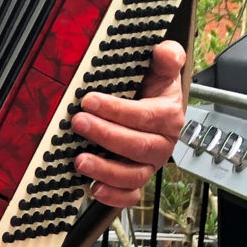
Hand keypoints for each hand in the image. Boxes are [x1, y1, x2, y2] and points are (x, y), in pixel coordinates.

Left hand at [71, 39, 186, 209]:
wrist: (155, 107)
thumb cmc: (153, 88)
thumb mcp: (161, 69)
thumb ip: (167, 57)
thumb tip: (164, 50)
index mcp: (168, 115)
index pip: (145, 116)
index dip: (117, 110)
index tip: (89, 100)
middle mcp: (161, 143)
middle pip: (137, 146)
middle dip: (106, 135)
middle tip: (79, 123)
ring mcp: (149, 164)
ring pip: (133, 174)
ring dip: (106, 170)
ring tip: (80, 161)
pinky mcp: (137, 178)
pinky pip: (131, 195)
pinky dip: (114, 196)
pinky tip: (94, 188)